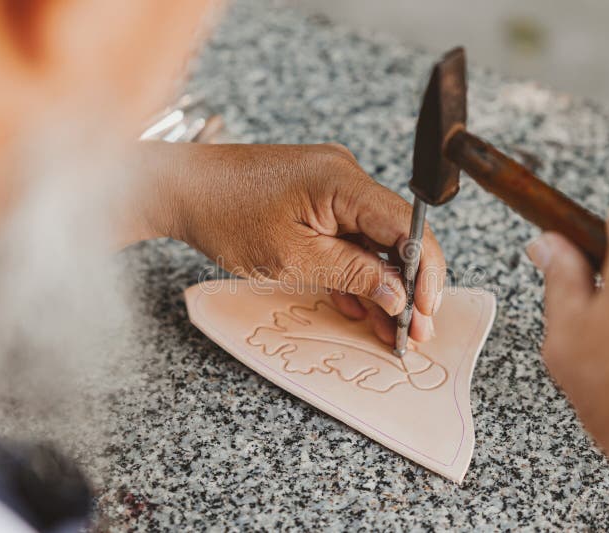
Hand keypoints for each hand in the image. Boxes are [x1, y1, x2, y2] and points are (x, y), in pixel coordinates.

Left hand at [131, 141, 445, 344]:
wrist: (181, 188)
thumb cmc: (224, 213)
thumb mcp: (292, 256)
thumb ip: (352, 274)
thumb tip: (397, 293)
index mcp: (343, 181)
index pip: (407, 225)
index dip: (427, 270)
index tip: (427, 309)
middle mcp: (345, 178)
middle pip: (396, 236)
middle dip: (408, 286)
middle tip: (413, 331)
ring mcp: (332, 189)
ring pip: (373, 242)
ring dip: (382, 285)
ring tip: (390, 329)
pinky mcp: (318, 201)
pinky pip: (350, 238)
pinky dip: (356, 271)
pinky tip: (360, 306)